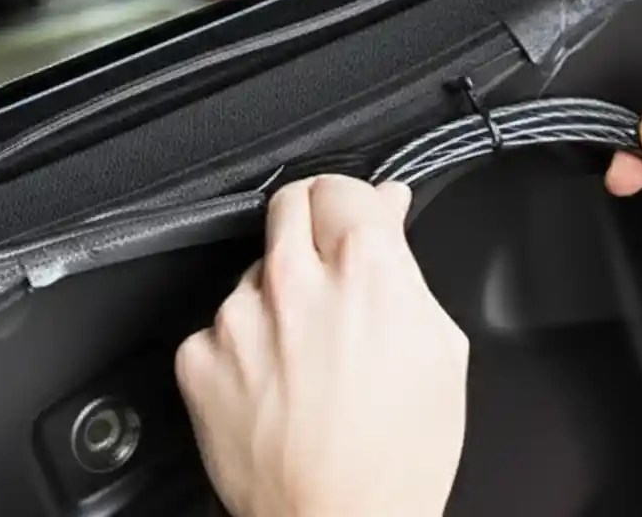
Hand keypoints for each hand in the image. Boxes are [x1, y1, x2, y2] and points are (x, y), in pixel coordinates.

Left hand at [175, 176, 468, 516]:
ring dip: (278, 292)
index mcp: (365, 268)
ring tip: (308, 351)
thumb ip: (407, 267)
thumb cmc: (399, 456)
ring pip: (253, 270)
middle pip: (290, 203)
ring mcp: (240, 319)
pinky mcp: (200, 359)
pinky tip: (275, 379)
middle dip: (312, 219)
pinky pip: (219, 326)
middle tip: (328, 257)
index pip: (344, 185)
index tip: (361, 214)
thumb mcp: (441, 348)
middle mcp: (295, 282)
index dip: (357, 200)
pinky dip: (244, 342)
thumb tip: (388, 215)